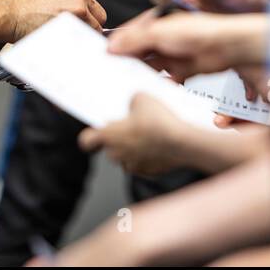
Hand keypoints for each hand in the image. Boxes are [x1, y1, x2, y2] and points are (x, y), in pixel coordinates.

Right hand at [0, 0, 106, 41]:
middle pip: (98, 26)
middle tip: (76, 40)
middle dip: (89, 35)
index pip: (99, 15)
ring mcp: (75, 15)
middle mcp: (80, 3)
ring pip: (90, 37)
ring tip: (66, 44)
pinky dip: (74, 49)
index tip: (86, 33)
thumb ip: (74, 12)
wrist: (11, 13)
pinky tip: (62, 48)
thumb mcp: (57, 2)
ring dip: (82, 43)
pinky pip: (79, 45)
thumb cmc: (28, 10)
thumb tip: (86, 28)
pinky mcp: (69, 29)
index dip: (92, 26)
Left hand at [77, 93, 193, 176]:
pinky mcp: (149, 172)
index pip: (87, 140)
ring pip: (128, 155)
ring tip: (150, 132)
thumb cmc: (159, 122)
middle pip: (111, 146)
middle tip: (133, 123)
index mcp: (108, 137)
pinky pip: (145, 162)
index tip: (98, 130)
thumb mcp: (142, 97)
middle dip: (120, 137)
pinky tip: (161, 142)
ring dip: (135, 146)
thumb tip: (133, 104)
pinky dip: (150, 154)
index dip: (91, 134)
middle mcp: (117, 154)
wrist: (183, 142)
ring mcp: (133, 165)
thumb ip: (131, 101)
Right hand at [106, 11, 269, 82]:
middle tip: (112, 75)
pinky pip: (167, 79)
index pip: (130, 34)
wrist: (228, 46)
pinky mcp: (185, 68)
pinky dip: (160, 84)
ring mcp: (175, 53)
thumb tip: (112, 46)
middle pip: (139, 52)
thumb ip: (134, 39)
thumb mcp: (160, 31)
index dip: (116, 45)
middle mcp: (165, 37)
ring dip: (142, 75)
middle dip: (127, 62)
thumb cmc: (200, 30)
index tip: (102, 57)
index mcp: (157, 23)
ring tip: (128, 85)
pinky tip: (152, 91)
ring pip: (152, 67)